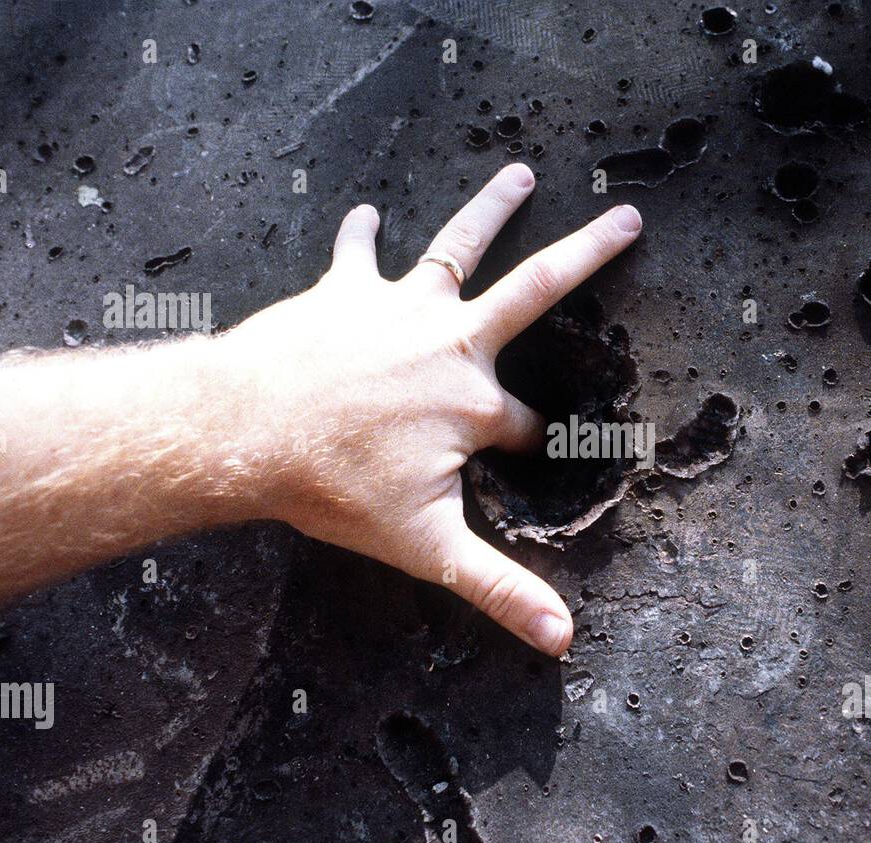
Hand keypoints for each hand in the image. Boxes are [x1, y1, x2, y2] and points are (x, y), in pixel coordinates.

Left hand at [216, 163, 641, 655]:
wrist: (241, 430)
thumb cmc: (332, 489)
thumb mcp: (427, 545)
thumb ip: (500, 589)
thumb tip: (563, 640)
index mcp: (473, 405)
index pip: (528, 428)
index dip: (534, 445)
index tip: (532, 454)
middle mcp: (450, 344)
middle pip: (536, 287)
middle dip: (590, 251)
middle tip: (629, 218)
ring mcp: (399, 309)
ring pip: (460, 245)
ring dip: (493, 208)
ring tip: (521, 174)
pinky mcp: (345, 292)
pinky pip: (359, 252)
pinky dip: (363, 233)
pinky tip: (369, 212)